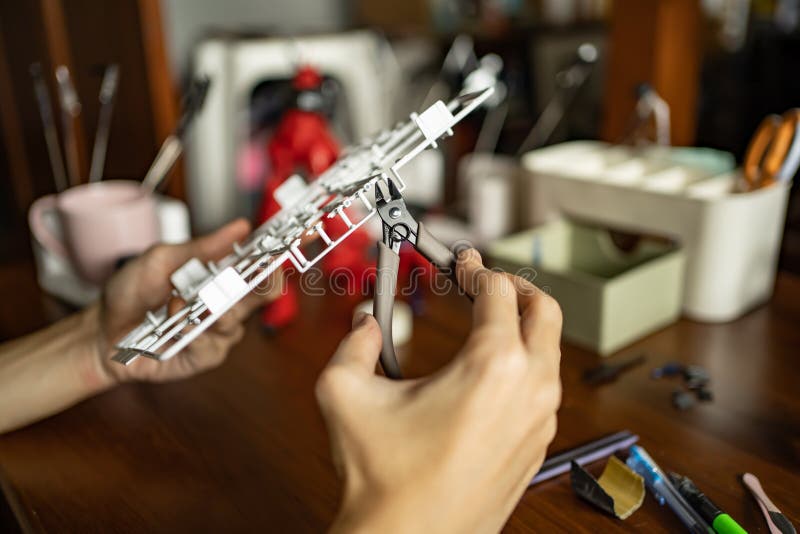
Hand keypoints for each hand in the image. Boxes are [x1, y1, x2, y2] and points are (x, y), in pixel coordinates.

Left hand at [95, 219, 281, 383]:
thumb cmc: (132, 292)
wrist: (102, 329)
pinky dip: (193, 331)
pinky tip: (175, 321)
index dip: (280, 253)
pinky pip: (212, 344)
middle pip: (262, 295)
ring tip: (181, 301)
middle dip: (263, 284)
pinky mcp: (204, 356)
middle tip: (253, 274)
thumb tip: (240, 227)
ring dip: (209, 309)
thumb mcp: (163, 258)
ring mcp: (218, 332)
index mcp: (222, 276)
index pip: (261, 265)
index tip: (298, 237)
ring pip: (236, 320)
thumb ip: (202, 247)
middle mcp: (227, 304)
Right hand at [315, 249, 561, 532]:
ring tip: (488, 322)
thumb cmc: (386, 478)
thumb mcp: (346, 393)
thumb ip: (353, 343)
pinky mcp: (538, 444)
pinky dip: (525, 363)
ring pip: (550, 349)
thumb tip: (364, 323)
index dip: (475, 268)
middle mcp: (529, 388)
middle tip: (485, 282)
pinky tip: (491, 372)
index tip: (461, 263)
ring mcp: (540, 419)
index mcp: (492, 366)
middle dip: (515, 287)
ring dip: (523, 326)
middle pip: (545, 310)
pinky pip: (544, 387)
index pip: (497, 290)